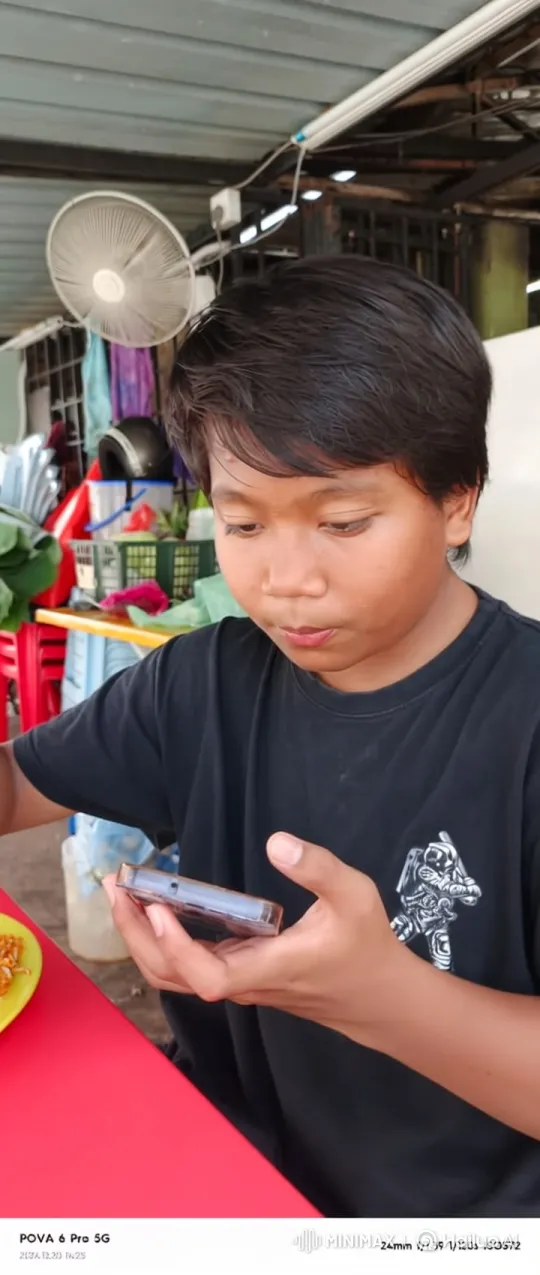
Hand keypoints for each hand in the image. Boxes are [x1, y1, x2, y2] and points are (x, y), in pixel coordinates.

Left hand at [102, 834, 412, 1039]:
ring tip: (124, 892)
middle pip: (172, 976)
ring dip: (142, 937)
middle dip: (136, 933)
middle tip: (116, 884)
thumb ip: (318, 869)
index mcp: (268, 968)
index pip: (208, 977)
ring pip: (174, 975)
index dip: (177, 948)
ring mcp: (238, 981)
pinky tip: (157, 904)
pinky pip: (187, 965)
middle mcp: (244, 982)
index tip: (158, 909)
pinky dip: (162, 938)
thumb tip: (276, 842)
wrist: (377, 998)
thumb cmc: (366, 946)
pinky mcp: (238, 974)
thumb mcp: (356, 896)